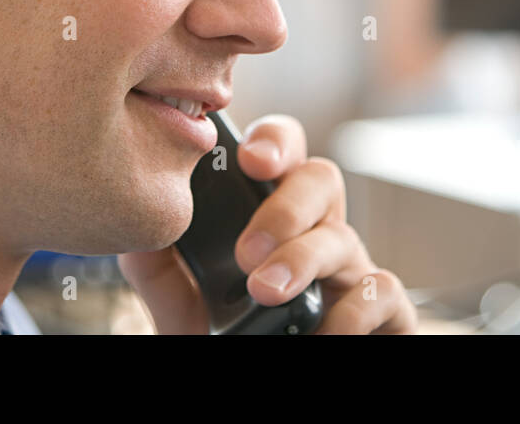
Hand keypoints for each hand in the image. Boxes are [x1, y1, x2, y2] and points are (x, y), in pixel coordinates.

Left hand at [118, 114, 417, 333]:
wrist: (245, 379)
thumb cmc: (224, 335)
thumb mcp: (180, 298)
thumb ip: (158, 261)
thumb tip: (137, 223)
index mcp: (270, 212)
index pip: (281, 151)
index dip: (273, 140)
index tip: (248, 157)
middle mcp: (316, 230)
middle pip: (321, 178)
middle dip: (285, 206)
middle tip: (246, 250)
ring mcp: (351, 268)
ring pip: (344, 236)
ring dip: (302, 259)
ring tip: (265, 292)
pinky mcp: (382, 311)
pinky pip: (382, 290)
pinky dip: (351, 310)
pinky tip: (320, 331)